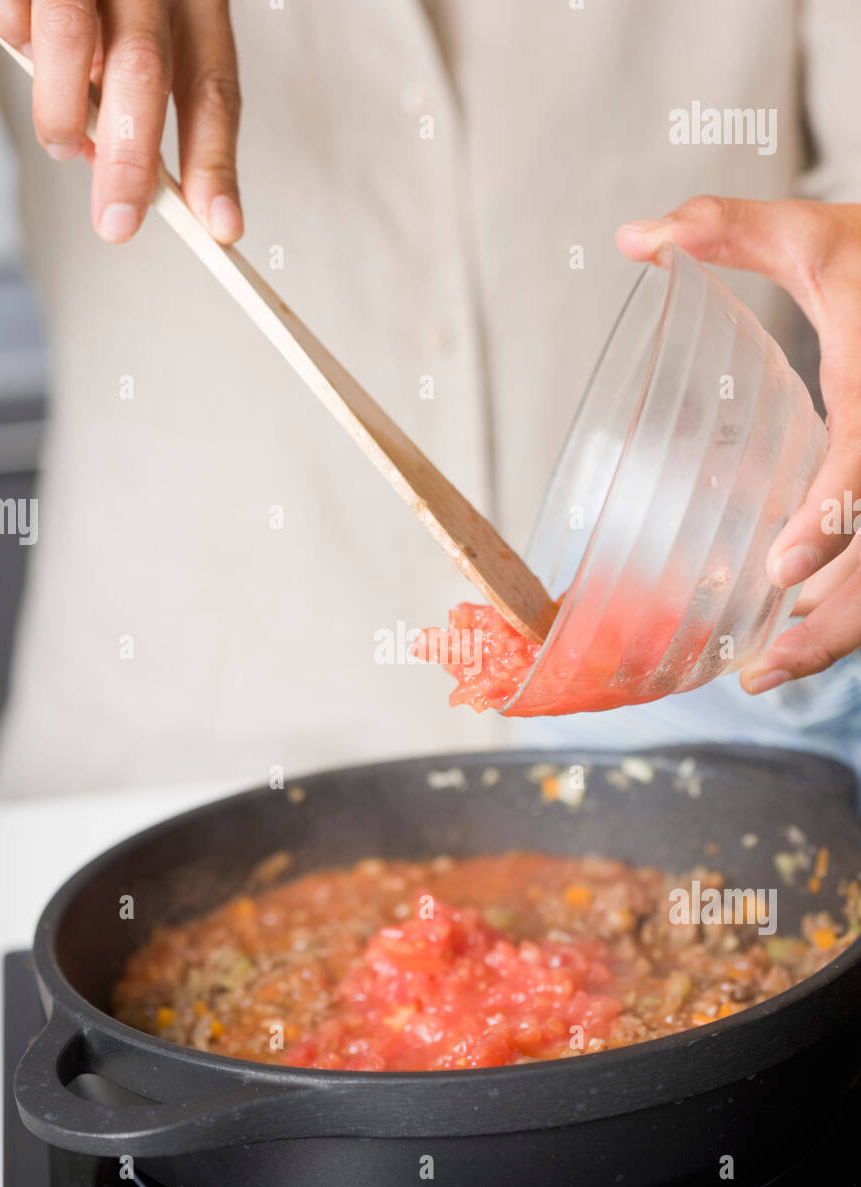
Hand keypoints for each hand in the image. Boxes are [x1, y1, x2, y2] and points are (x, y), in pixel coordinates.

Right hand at [0, 0, 241, 243]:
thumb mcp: (141, 23)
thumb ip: (137, 89)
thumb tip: (114, 166)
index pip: (214, 84)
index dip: (216, 161)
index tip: (221, 225)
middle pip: (146, 70)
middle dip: (131, 159)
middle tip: (119, 223)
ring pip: (73, 38)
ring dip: (61, 111)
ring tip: (60, 144)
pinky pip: (17, 12)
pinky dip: (18, 41)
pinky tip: (23, 45)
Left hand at [616, 196, 860, 695]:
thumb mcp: (821, 236)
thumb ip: (730, 229)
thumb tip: (633, 236)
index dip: (832, 518)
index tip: (780, 568)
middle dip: (833, 626)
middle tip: (759, 671)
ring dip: (840, 630)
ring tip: (768, 668)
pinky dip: (851, 599)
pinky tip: (801, 618)